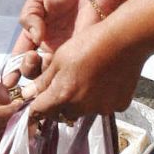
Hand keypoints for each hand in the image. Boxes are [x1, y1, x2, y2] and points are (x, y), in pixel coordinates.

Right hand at [6, 0, 114, 83]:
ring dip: (42, 73)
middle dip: (27, 69)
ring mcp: (64, 52)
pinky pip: (67, 69)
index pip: (21, 56)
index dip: (12, 70)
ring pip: (48, 74)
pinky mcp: (80, 53)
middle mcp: (49, 47)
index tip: (8, 81)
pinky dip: (58, 71)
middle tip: (32, 58)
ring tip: (43, 58)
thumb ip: (29, 17)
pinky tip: (55, 63)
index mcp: (36, 35)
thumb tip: (35, 37)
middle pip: (32, 70)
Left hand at [25, 29, 143, 120]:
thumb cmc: (90, 43)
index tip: (38, 100)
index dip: (36, 106)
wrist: (126, 39)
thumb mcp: (60, 58)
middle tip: (64, 84)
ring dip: (80, 101)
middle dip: (59, 104)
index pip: (40, 112)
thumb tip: (28, 94)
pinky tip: (105, 81)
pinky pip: (103, 107)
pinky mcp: (119, 106)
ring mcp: (102, 108)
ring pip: (83, 111)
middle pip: (62, 114)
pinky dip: (101, 98)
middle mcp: (82, 107)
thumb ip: (44, 80)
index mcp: (63, 95)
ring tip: (87, 79)